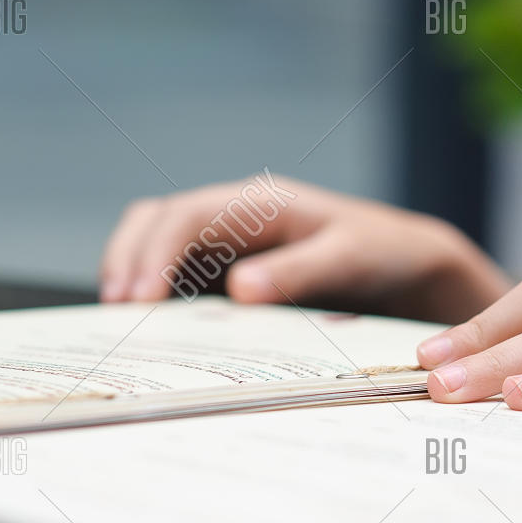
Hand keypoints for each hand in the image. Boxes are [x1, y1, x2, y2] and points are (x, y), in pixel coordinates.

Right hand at [100, 173, 510, 322]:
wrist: (405, 258)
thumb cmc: (381, 251)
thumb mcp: (348, 260)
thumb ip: (298, 271)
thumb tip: (241, 289)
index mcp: (261, 202)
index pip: (187, 216)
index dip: (156, 253)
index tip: (139, 298)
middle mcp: (237, 210)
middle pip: (158, 219)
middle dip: (130, 259)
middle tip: (117, 314)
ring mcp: (230, 233)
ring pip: (159, 235)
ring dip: (133, 268)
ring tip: (119, 316)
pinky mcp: (231, 259)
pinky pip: (179, 264)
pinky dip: (155, 283)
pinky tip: (148, 320)